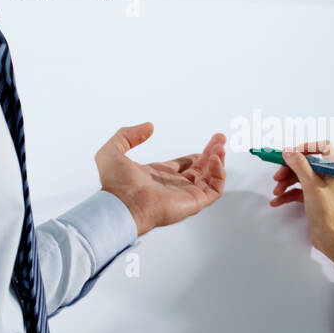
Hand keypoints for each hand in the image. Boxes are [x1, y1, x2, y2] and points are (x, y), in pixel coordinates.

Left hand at [96, 122, 226, 236]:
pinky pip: (215, 190)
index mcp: (158, 176)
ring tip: (220, 146)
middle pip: (200, 169)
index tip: (205, 144)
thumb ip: (128, 135)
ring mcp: (185, 194)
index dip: (194, 155)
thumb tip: (148, 127)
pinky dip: (219, 175)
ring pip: (210, 178)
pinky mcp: (194, 202)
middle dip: (211, 153)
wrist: (122, 205)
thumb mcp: (113, 150)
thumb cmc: (114, 186)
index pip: (183, 165)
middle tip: (220, 139)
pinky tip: (215, 160)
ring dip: (218, 161)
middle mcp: (173, 185)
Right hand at [270, 141, 333, 249]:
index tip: (292, 154)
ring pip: (300, 177)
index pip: (323, 148)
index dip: (307, 148)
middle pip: (306, 163)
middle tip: (277, 177)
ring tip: (276, 192)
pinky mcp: (314, 197)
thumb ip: (299, 166)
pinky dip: (288, 194)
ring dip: (286, 183)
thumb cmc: (327, 211)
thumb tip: (288, 151)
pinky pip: (298, 190)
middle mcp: (331, 175)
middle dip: (290, 170)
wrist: (330, 237)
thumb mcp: (311, 185)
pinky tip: (277, 201)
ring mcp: (322, 187)